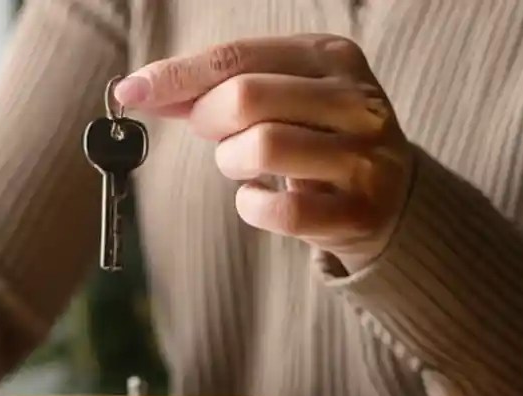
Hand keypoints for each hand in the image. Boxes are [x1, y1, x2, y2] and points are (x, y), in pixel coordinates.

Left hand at [116, 34, 412, 272]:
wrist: (392, 197)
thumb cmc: (316, 136)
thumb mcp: (281, 95)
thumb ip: (217, 87)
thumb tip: (141, 89)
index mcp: (332, 57)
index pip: (237, 56)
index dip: (176, 75)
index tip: (130, 91)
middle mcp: (356, 100)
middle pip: (246, 98)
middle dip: (209, 119)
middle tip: (215, 133)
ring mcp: (364, 157)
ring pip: (262, 148)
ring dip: (231, 162)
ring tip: (243, 164)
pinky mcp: (359, 211)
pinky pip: (282, 211)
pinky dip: (254, 206)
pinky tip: (261, 198)